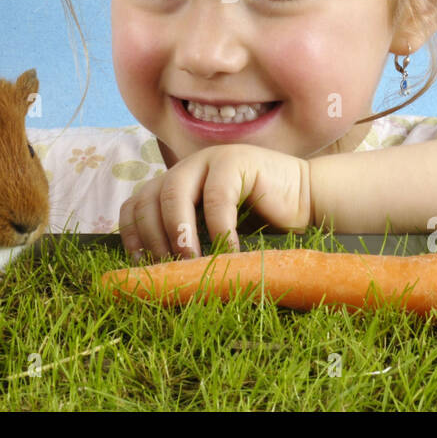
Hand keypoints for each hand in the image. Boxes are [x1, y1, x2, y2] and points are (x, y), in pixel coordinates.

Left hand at [117, 143, 310, 261]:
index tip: (140, 265)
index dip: (132, 233)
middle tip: (168, 268)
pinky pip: (216, 196)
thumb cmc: (259, 226)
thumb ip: (188, 239)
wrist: (304, 202)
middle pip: (150, 198)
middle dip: (153, 236)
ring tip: (191, 261)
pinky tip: (229, 251)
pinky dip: (219, 229)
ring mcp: (208, 160)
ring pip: (174, 193)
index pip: (136, 203)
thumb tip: (158, 277)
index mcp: (174, 185)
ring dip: (178, 231)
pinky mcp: (235, 160)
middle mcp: (186, 169)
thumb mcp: (213, 234)